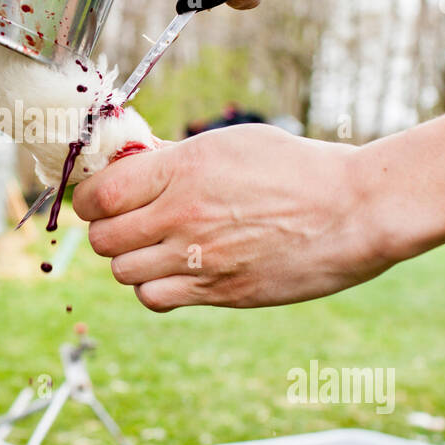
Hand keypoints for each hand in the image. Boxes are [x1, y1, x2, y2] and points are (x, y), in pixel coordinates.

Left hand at [73, 124, 390, 310]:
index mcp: (182, 169)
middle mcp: (182, 215)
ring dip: (130, 262)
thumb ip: (175, 157)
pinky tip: (174, 274)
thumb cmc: (298, 168)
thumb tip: (131, 162)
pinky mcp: (218, 292)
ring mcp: (198, 258)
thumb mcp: (232, 145)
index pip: (98, 195)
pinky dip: (154, 290)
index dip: (89, 199)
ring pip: (122, 273)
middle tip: (128, 223)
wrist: (355, 211)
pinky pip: (154, 299)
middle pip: (103, 238)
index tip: (99, 199)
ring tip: (155, 248)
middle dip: (108, 231)